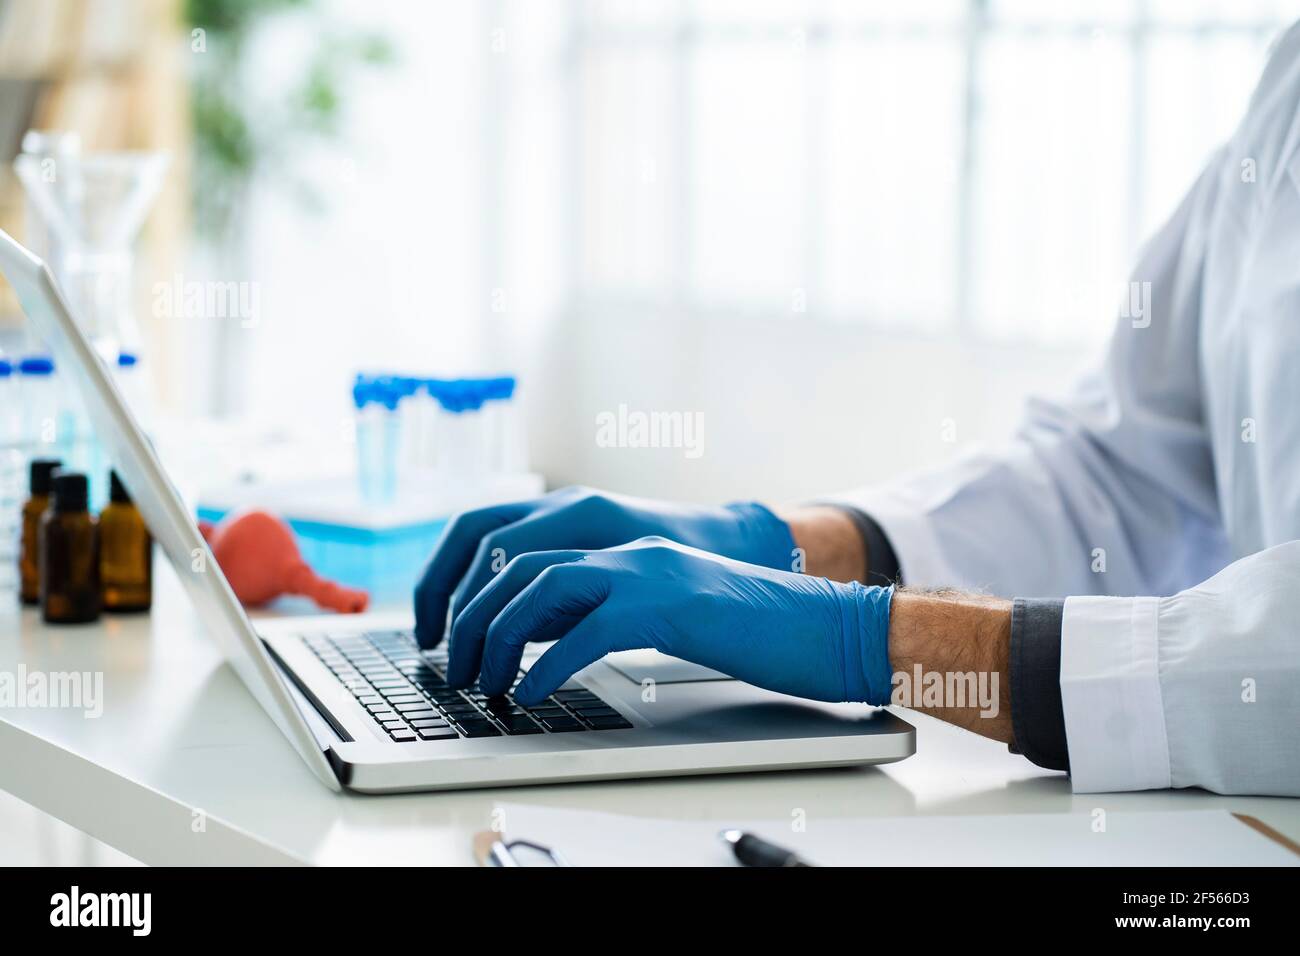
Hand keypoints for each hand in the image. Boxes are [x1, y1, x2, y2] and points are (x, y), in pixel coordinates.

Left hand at [413, 486, 795, 650]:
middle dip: (475, 614)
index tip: (461, 635)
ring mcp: (649, 572)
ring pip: (542, 586)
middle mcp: (631, 551)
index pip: (534, 554)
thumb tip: (549, 644)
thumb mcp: (671, 616)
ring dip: (499, 635)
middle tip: (455, 664)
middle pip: (522, 564)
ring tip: (482, 681)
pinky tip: (531, 693)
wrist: (823, 624)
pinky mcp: (668, 606)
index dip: (486, 592)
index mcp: (629, 551)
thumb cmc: (753, 631)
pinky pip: (587, 630)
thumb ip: (614, 615)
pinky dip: (547, 664)